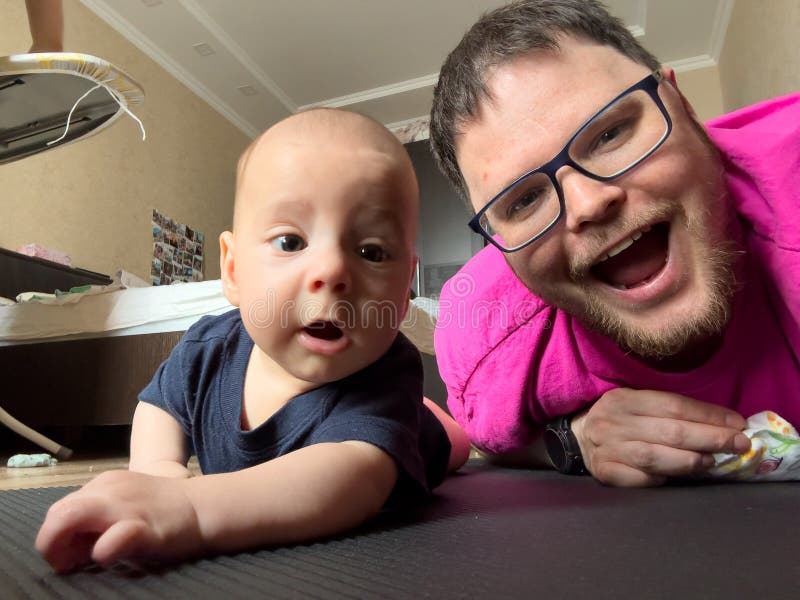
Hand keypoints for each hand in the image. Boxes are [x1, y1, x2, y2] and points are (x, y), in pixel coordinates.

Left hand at [36, 470, 203, 572]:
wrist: (204, 507)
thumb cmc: (164, 511)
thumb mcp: (127, 502)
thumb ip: (99, 515)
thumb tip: (72, 544)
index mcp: (104, 484)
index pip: (61, 509)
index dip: (59, 535)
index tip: (74, 553)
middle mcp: (109, 490)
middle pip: (58, 513)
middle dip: (51, 543)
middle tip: (68, 563)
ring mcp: (124, 507)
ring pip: (70, 517)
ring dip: (62, 547)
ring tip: (78, 564)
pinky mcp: (142, 528)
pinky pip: (109, 541)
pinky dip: (101, 552)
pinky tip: (110, 556)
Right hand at [571, 388, 750, 486]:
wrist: (578, 436)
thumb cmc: (620, 419)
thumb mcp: (638, 403)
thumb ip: (671, 411)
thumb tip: (723, 424)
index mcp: (624, 399)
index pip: (674, 406)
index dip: (709, 416)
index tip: (738, 424)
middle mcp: (614, 422)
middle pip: (671, 432)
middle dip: (711, 439)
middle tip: (740, 445)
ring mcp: (607, 448)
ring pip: (656, 457)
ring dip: (692, 461)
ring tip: (713, 461)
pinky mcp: (605, 472)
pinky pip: (640, 479)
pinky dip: (662, 477)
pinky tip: (679, 475)